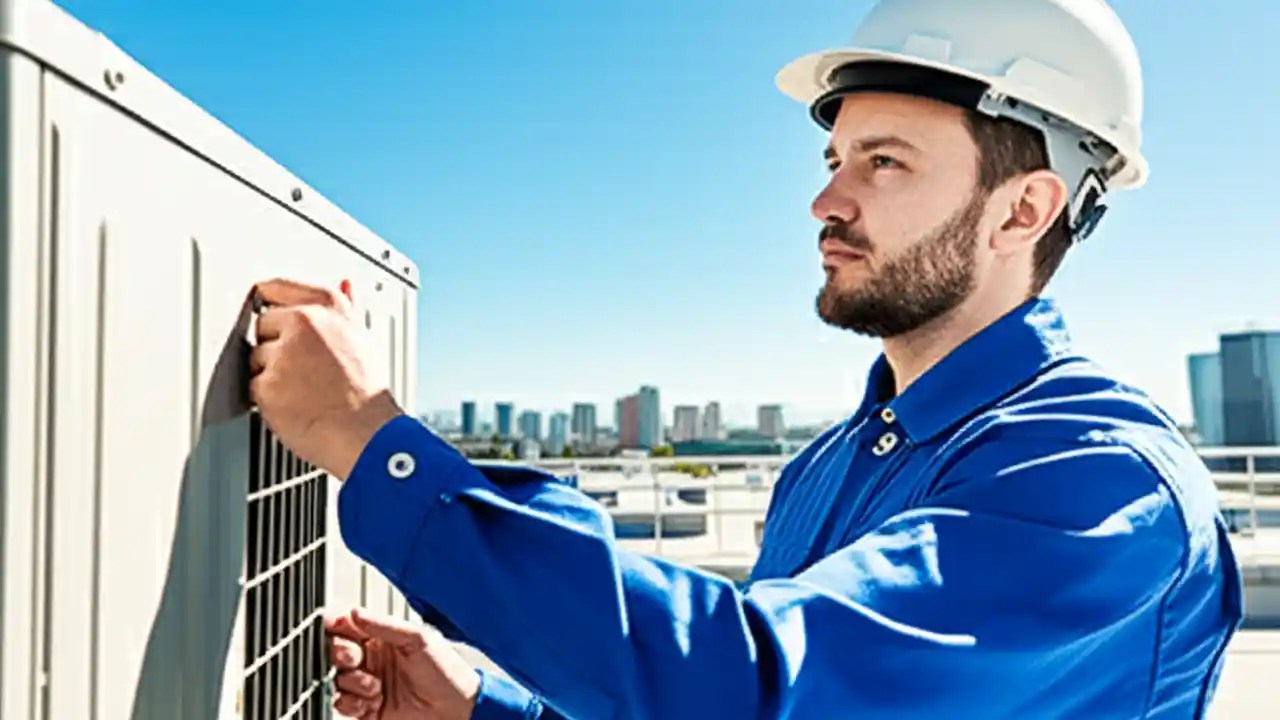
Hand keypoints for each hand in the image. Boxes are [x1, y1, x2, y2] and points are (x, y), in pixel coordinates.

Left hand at [249, 278, 401, 477]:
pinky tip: (295, 403)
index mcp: (326, 306)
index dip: (270, 302)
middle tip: (303, 368)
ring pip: (256, 358)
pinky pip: (254, 387)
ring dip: (271, 374)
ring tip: (303, 388)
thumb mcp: (362, 338)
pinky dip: (269, 399)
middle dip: (275, 346)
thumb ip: (346, 308)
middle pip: (262, 326)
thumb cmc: (368, 393)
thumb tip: (344, 286)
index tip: (267, 307)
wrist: (368, 434)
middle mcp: (303, 324)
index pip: (276, 287)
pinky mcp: (268, 385)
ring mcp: (283, 354)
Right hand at [326, 607, 480, 719]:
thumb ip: (384, 625)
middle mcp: (371, 659)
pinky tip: (373, 702)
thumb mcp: (418, 639)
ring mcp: (367, 684)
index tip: (335, 626)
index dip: (335, 624)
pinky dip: (353, 703)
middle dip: (341, 653)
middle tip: (356, 658)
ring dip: (352, 682)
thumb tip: (354, 612)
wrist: (455, 710)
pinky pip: (342, 704)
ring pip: (337, 678)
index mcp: (382, 637)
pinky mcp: (365, 708)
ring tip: (376, 687)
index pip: (347, 625)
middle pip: (334, 650)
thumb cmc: (446, 672)